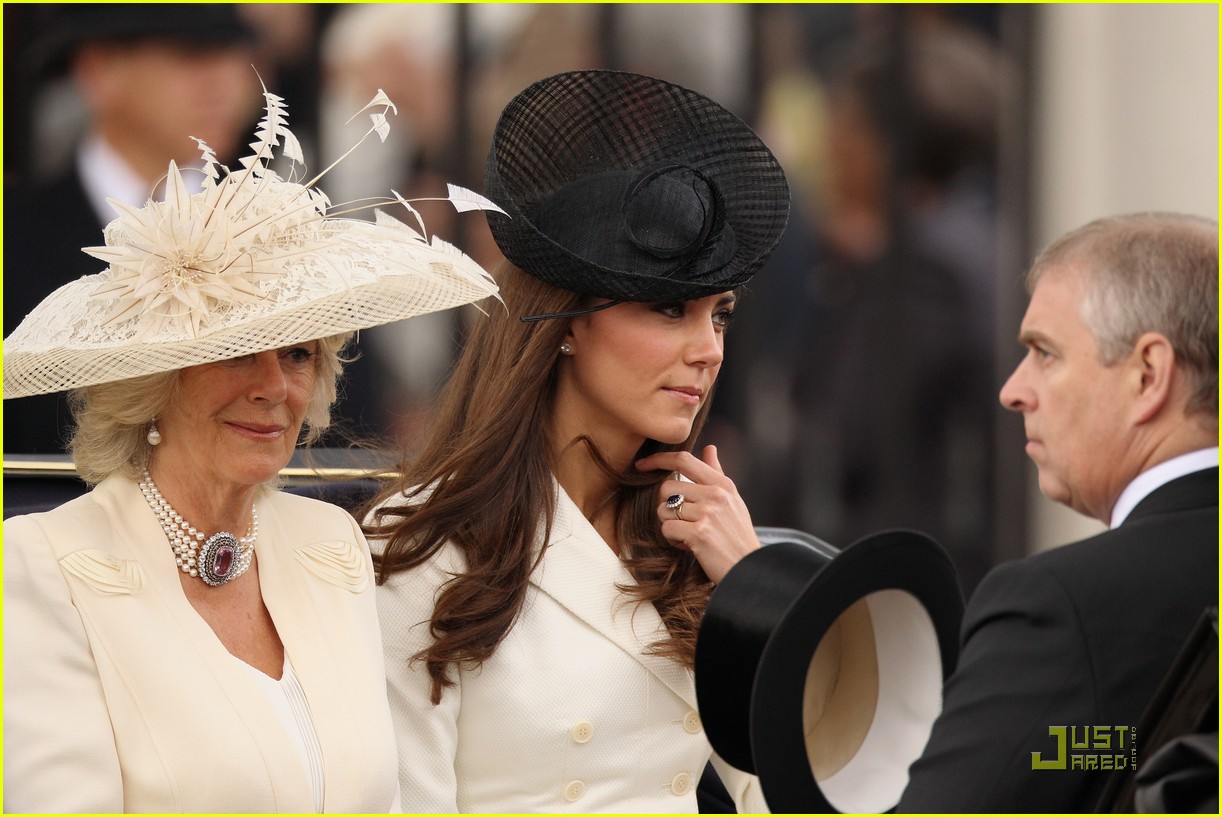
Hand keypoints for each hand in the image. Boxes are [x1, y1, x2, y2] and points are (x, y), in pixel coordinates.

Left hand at [635, 444, 760, 583]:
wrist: (749, 569)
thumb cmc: (737, 536)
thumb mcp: (732, 500)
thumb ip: (717, 473)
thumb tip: (709, 448)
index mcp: (722, 484)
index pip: (684, 460)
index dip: (658, 459)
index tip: (642, 464)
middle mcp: (716, 495)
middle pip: (666, 488)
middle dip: (667, 507)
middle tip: (684, 522)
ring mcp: (708, 513)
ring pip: (663, 510)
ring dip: (671, 526)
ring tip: (690, 535)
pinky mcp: (699, 533)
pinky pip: (667, 529)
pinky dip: (673, 541)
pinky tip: (690, 546)